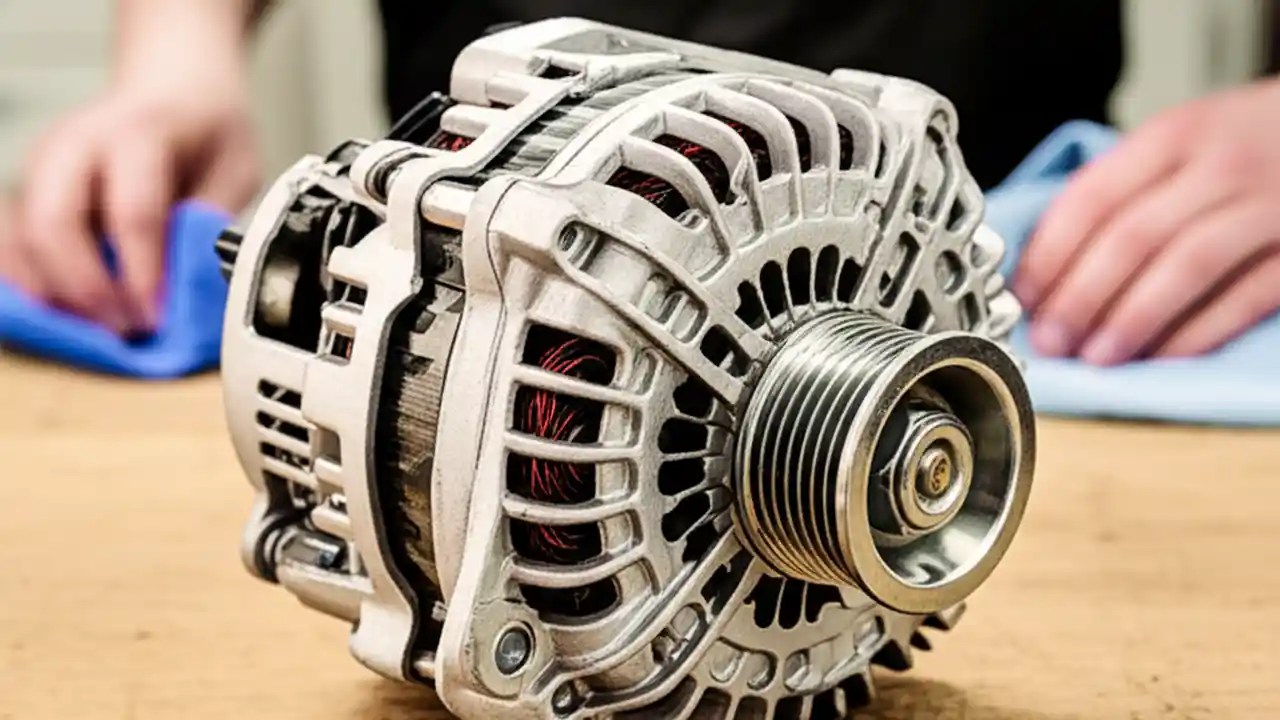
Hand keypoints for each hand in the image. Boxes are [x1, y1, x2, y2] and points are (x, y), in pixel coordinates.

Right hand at [0, 84, 258, 334]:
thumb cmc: (208, 133)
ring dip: (51, 292)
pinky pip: (7, 241)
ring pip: (18, 236)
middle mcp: (75, 144)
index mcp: (138, 133)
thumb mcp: (234, 171)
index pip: (131, 211)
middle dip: (87, 288)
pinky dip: (26, 282)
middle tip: (126, 331)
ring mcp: (41, 165)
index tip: (159, 319)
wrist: (175, 87)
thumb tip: (190, 289)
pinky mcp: (25, 189)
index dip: (142, 274)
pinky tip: (62, 315)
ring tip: (97, 331)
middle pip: (54, 222)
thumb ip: (210, 224)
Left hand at [1013, 77, 1279, 364]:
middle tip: (1051, 339)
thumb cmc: (1246, 144)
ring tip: (1096, 357)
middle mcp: (1223, 165)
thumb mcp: (1182, 141)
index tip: (1023, 296)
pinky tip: (1160, 357)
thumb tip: (1045, 264)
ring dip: (1131, 319)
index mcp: (1176, 134)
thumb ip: (1122, 188)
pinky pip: (1243, 298)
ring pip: (1186, 266)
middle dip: (1081, 296)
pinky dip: (1195, 333)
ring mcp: (1270, 207)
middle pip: (1134, 236)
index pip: (1094, 196)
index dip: (1050, 253)